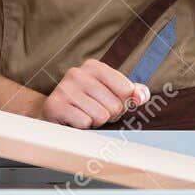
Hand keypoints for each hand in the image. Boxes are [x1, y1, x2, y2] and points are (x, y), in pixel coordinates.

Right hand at [34, 60, 148, 127]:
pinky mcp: (55, 105)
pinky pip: (84, 122)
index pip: (126, 89)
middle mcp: (77, 73)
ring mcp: (64, 88)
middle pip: (115, 105)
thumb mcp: (111, 95)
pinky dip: (82, 127)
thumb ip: (132, 93)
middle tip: (93, 112)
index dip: (122, 103)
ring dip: (94, 122)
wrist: (53, 114)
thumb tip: (141, 95)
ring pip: (100, 116)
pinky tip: (72, 121)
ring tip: (82, 116)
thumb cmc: (86, 104)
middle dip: (108, 115)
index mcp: (93, 67)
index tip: (108, 103)